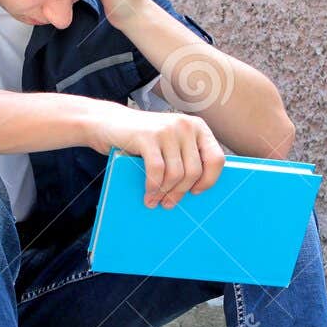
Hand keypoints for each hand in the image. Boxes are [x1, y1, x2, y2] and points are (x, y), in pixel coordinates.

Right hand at [85, 103, 225, 207]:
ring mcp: (167, 130)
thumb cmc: (143, 140)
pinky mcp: (148, 136)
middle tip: (169, 204)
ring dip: (166, 193)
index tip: (195, 192)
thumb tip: (198, 189)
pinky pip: (157, 171)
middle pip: (194, 171)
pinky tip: (148, 195)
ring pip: (176, 174)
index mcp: (198, 127)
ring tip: (156, 201)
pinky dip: (153, 187)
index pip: (216, 159)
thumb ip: (186, 156)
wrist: (109, 123)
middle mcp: (185, 126)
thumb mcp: (171, 142)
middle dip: (181, 192)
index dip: (208, 180)